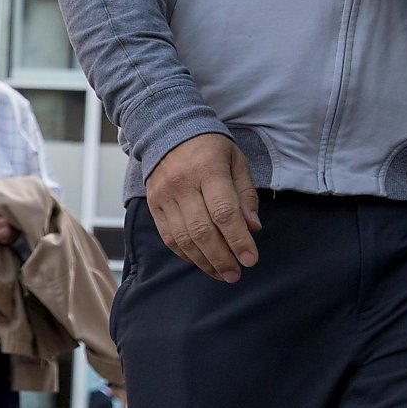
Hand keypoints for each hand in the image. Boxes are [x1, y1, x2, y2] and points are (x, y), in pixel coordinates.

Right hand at [144, 133, 260, 281]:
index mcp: (208, 170)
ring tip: (221, 273)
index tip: (250, 259)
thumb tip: (253, 228)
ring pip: (183, 239)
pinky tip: (201, 261)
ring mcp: (164, 196)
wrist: (167, 132)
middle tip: (235, 274)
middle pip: (202, 231)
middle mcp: (182, 185)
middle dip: (221, 258)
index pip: (224, 213)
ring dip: (204, 261)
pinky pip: (169, 237)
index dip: (238, 240)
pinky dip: (186, 254)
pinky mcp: (153, 206)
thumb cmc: (209, 148)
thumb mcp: (236, 162)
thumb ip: (246, 195)